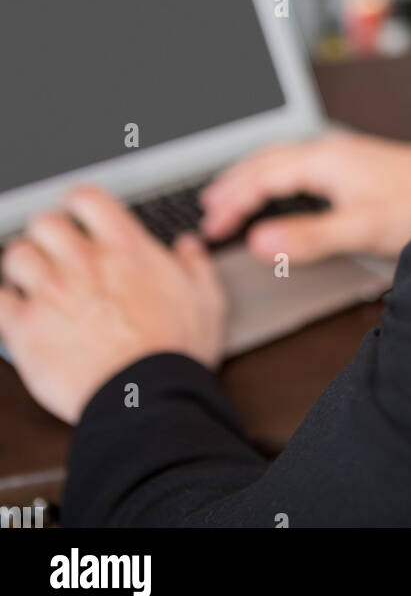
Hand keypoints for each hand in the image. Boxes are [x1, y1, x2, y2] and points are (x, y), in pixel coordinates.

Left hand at [0, 186, 226, 424]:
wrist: (145, 397)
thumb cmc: (174, 353)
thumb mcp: (205, 300)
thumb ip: (195, 265)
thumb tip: (189, 246)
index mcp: (125, 247)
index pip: (86, 198)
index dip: (79, 204)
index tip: (79, 216)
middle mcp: (84, 261)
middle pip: (45, 222)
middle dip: (48, 236)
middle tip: (55, 253)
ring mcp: (51, 292)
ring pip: (17, 255)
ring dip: (24, 267)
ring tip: (33, 282)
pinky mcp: (26, 328)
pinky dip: (5, 302)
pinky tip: (16, 312)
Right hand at [200, 130, 410, 264]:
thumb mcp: (360, 229)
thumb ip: (308, 237)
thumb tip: (257, 242)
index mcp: (324, 159)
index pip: (261, 177)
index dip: (233, 202)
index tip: (212, 228)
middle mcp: (331, 150)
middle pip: (267, 161)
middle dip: (234, 183)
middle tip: (207, 209)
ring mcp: (344, 155)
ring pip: (283, 159)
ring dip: (253, 176)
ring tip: (231, 192)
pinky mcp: (357, 165)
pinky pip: (300, 164)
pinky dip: (276, 176)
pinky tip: (283, 189)